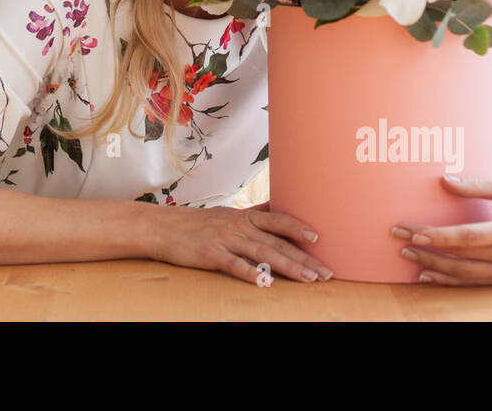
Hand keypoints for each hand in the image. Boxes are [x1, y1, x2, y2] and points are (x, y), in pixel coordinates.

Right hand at [148, 201, 334, 284]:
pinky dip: (251, 274)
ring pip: (263, 254)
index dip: (299, 228)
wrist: (165, 228)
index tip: (320, 240)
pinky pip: (234, 265)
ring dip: (288, 267)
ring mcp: (226, 240)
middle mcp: (239, 227)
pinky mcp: (211, 255)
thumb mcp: (229, 214)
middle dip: (304, 258)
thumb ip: (255, 214)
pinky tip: (266, 283)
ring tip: (308, 279)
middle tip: (326, 272)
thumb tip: (278, 207)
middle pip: (277, 242)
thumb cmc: (200, 223)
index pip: (278, 220)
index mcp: (244, 217)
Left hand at [389, 172, 491, 285]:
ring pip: (464, 273)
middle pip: (461, 256)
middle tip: (398, 238)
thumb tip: (444, 180)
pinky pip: (473, 282)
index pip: (469, 236)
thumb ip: (477, 185)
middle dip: (427, 248)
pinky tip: (427, 275)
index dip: (440, 236)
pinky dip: (448, 280)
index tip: (414, 231)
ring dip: (433, 266)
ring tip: (407, 254)